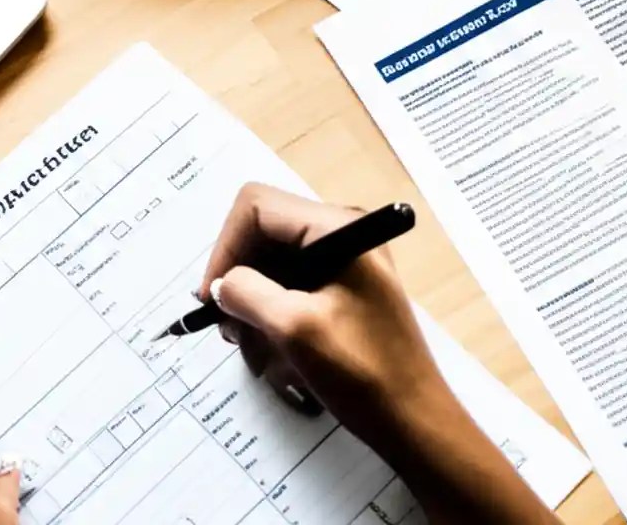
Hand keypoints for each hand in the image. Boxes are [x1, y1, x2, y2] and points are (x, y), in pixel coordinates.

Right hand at [196, 184, 558, 523]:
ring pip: (273, 262)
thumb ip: (246, 293)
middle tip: (230, 327)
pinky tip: (272, 348)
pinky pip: (291, 284)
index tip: (213, 295)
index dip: (226, 247)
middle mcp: (341, 232)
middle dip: (239, 277)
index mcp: (336, 227)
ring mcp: (345, 259)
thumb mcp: (293, 329)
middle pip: (262, 233)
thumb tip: (218, 285)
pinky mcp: (344, 286)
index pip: (256, 207)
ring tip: (253, 345)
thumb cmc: (361, 372)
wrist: (413, 419)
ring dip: (252, 301)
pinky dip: (271, 312)